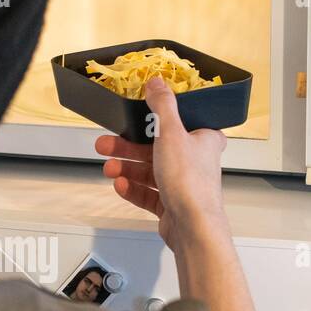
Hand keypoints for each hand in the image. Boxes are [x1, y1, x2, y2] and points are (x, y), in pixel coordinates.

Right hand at [94, 76, 228, 250]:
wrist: (193, 227)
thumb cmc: (190, 182)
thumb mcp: (172, 133)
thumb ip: (162, 106)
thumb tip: (157, 83)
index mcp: (203, 140)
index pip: (177, 123)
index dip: (153, 120)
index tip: (132, 118)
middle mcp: (195, 161)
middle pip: (155, 148)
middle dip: (127, 148)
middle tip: (106, 144)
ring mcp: (182, 185)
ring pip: (149, 172)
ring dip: (126, 169)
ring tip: (109, 168)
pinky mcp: (171, 205)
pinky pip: (147, 193)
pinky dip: (132, 189)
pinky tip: (120, 185)